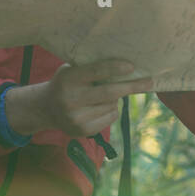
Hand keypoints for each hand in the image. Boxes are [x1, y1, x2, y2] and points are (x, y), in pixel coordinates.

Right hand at [6, 59, 153, 136]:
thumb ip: (91, 67)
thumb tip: (126, 64)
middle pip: (109, 92)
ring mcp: (76, 118)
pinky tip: (98, 107)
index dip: (115, 68)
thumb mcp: (72, 70)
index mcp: (68, 79)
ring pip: (112, 105)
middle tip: (149, 81)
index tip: (132, 66)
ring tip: (102, 95)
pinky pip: (110, 117)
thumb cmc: (66, 82)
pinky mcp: (82, 131)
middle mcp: (71, 99)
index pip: (96, 72)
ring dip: (115, 98)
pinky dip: (111, 110)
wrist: (45, 108)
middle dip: (132, 86)